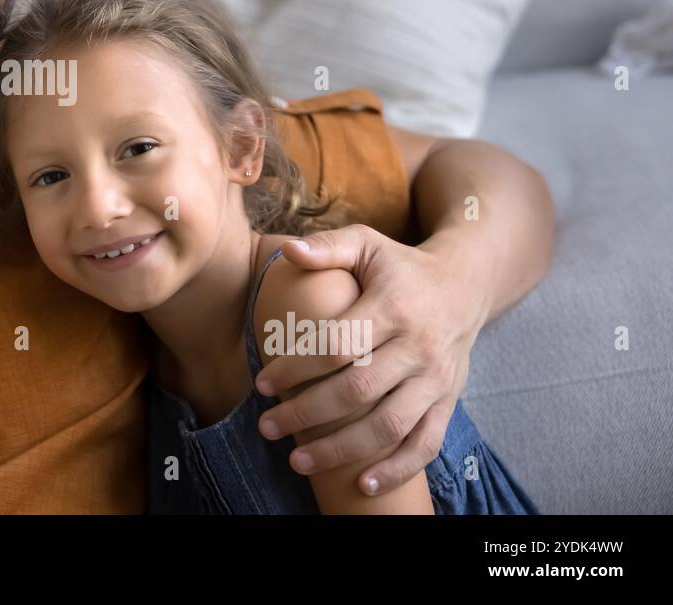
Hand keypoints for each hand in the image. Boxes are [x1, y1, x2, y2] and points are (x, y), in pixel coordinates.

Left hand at [253, 224, 489, 496]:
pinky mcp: (448, 402)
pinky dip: (396, 469)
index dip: (296, 367)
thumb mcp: (367, 244)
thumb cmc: (401, 266)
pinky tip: (361, 484)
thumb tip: (287, 250)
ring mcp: (437, 379)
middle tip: (267, 427)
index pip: (338, 345)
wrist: (465, 287)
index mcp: (394, 306)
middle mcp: (419, 347)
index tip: (262, 383)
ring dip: (341, 448)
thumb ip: (327, 246)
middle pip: (358, 391)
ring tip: (296, 460)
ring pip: (389, 425)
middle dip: (307, 413)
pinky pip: (426, 444)